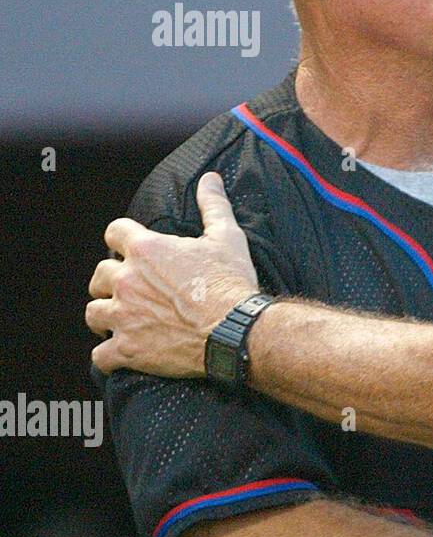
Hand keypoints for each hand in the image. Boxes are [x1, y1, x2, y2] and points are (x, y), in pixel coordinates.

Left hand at [86, 172, 260, 376]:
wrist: (236, 330)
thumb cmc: (231, 284)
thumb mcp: (226, 237)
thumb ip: (213, 205)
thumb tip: (211, 180)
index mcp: (146, 250)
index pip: (114, 233)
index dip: (123, 239)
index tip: (133, 249)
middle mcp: (127, 281)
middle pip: (99, 275)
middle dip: (112, 282)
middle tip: (132, 290)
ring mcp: (123, 317)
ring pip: (93, 313)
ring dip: (106, 316)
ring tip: (123, 320)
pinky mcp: (127, 350)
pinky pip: (100, 356)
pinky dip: (109, 356)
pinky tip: (122, 354)